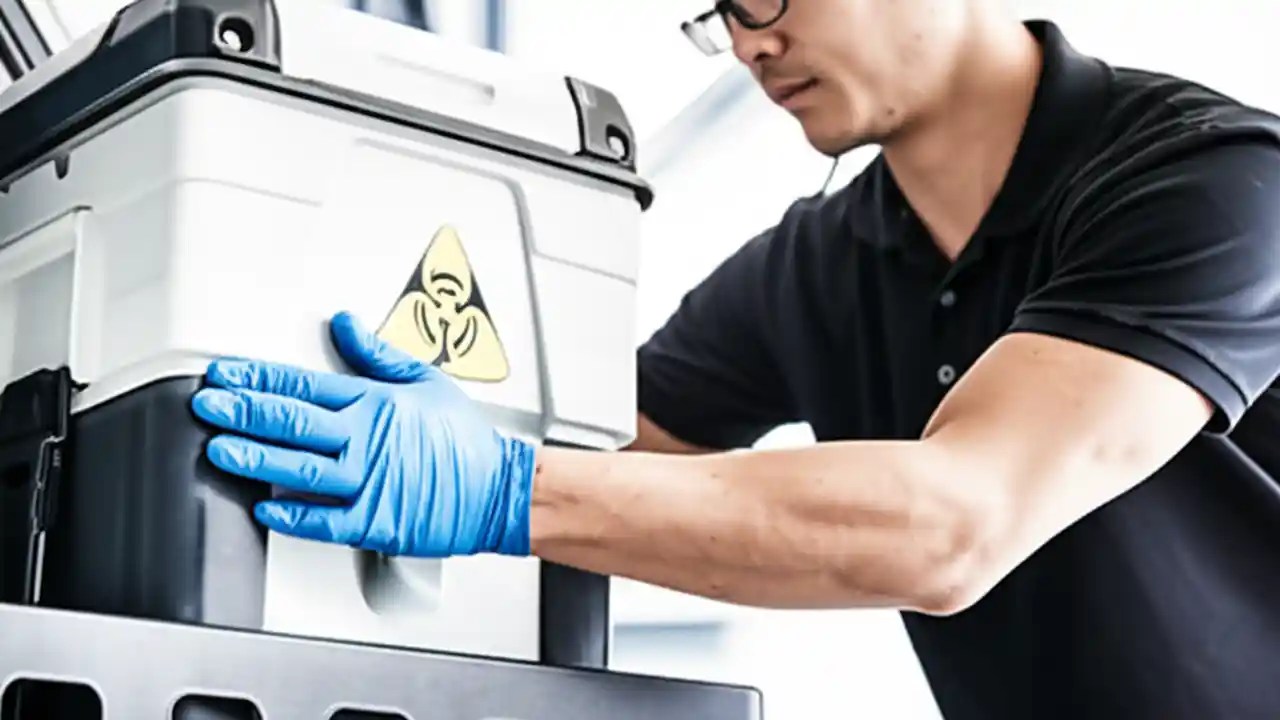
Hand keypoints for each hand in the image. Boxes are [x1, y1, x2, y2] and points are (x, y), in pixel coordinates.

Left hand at [190, 311, 535, 556]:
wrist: (500, 490)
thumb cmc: (465, 441)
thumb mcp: (426, 381)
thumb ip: (378, 354)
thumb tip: (344, 325)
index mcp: (376, 401)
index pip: (303, 384)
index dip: (258, 378)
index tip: (225, 375)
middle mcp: (367, 439)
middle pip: (292, 421)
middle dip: (243, 411)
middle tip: (208, 405)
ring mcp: (369, 482)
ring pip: (300, 469)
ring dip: (256, 458)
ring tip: (220, 449)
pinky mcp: (375, 521)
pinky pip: (324, 520)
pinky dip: (293, 515)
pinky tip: (266, 509)